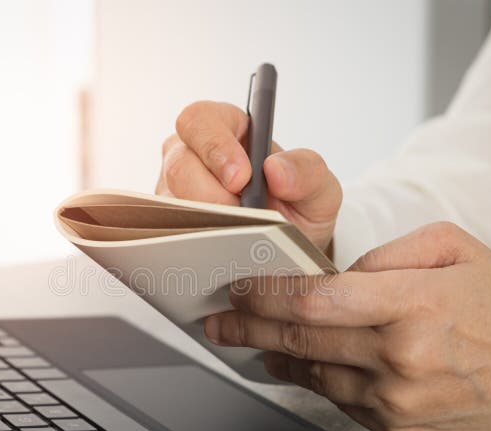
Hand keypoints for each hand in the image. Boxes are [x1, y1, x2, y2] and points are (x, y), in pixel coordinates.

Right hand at [156, 101, 340, 252]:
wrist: (289, 249)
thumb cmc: (298, 207)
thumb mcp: (320, 189)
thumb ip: (308, 172)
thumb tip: (276, 170)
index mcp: (227, 128)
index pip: (200, 121)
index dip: (214, 147)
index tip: (241, 179)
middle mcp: (194, 155)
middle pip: (179, 164)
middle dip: (210, 194)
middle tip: (242, 215)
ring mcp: (177, 191)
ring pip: (171, 202)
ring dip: (205, 222)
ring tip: (240, 234)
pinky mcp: (172, 224)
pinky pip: (172, 232)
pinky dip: (198, 242)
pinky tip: (224, 250)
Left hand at [204, 222, 490, 430]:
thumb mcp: (452, 247)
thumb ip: (384, 255)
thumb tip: (333, 275)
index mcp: (413, 303)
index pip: (316, 299)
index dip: (266, 295)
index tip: (238, 289)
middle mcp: (402, 357)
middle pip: (302, 342)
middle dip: (250, 329)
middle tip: (219, 322)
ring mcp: (400, 400)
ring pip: (315, 376)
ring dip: (278, 358)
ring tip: (254, 342)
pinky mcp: (402, 429)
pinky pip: (342, 402)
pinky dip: (317, 381)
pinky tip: (303, 366)